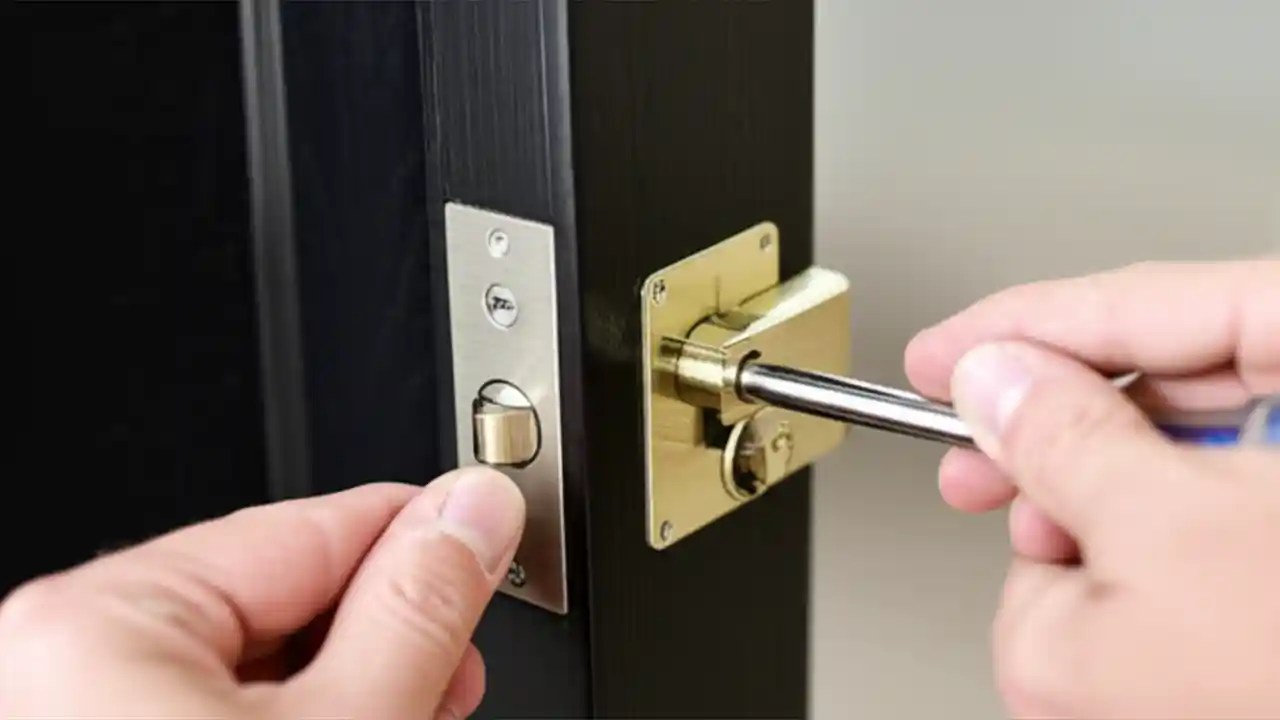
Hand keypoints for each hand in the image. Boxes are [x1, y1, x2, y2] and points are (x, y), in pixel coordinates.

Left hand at [0, 467, 524, 719]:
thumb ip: (416, 611)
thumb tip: (472, 511)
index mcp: (96, 626)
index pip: (309, 525)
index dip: (422, 534)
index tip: (490, 540)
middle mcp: (53, 666)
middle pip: (280, 594)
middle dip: (388, 629)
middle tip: (457, 665)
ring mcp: (67, 716)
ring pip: (251, 664)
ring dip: (351, 683)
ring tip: (416, 711)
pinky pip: (206, 709)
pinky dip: (294, 718)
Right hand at [904, 260, 1279, 717]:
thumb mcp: (1162, 548)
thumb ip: (1060, 442)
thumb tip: (997, 380)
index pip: (1149, 300)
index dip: (1015, 327)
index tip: (938, 357)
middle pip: (1161, 374)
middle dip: (1048, 426)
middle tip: (970, 452)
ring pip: (1173, 448)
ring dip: (1089, 497)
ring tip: (1046, 544)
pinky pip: (1197, 510)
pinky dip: (1136, 539)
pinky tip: (1104, 574)